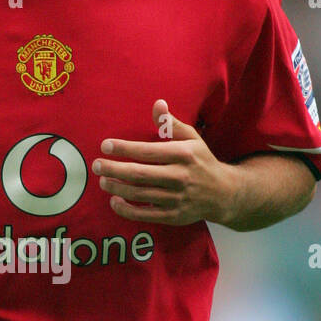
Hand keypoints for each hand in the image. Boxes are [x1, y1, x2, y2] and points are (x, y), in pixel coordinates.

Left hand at [91, 99, 235, 225]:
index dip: (124, 148)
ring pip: (140, 194)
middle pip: (140, 174)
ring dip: (117, 188)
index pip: (147, 151)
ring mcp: (177, 199)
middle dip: (114, 169)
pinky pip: (145, 214)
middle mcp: (181, 177)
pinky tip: (114, 201)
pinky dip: (127, 210)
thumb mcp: (192, 139)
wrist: (224, 194)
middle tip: (96, 165)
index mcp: (184, 155)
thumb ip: (171, 124)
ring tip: (103, 181)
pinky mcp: (174, 216)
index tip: (105, 146)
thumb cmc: (202, 161)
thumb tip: (158, 104)